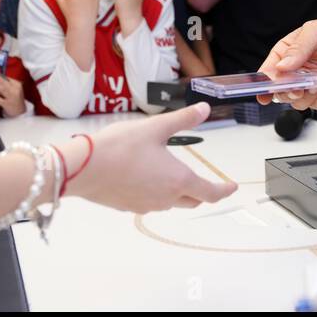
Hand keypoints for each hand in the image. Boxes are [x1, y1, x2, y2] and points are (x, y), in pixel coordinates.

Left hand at [0, 72, 26, 117]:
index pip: (5, 77)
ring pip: (1, 89)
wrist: (20, 112)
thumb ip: (5, 84)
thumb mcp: (13, 90)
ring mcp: (12, 97)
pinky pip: (0, 100)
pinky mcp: (8, 104)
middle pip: (3, 82)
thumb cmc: (14, 100)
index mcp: (17, 84)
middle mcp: (15, 90)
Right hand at [63, 102, 237, 211]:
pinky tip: (146, 177)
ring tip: (172, 173)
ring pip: (171, 202)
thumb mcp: (156, 127)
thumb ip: (183, 119)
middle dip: (203, 192)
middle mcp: (166, 198)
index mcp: (178, 180)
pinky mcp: (129, 207)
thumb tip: (205, 109)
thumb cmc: (120, 147)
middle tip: (207, 182)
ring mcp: (146, 205)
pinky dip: (156, 193)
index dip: (224, 190)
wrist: (83, 168)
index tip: (232, 187)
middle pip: (193, 200)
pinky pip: (151, 202)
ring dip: (178, 192)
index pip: (210, 192)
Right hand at [257, 13, 316, 110]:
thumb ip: (299, 48)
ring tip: (316, 84)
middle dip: (286, 92)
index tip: (264, 89)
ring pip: (298, 102)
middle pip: (282, 90)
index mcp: (288, 53)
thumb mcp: (316, 31)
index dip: (264, 82)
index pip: (270, 70)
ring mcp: (312, 83)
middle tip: (296, 88)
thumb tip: (282, 66)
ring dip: (305, 97)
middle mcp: (298, 70)